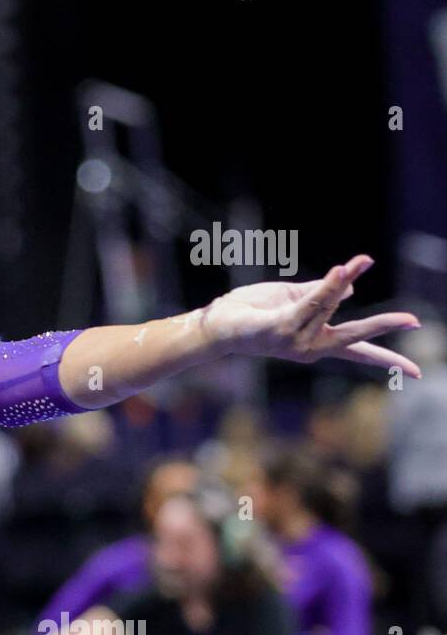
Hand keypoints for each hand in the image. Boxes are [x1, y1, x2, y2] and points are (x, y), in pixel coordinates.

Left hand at [199, 255, 421, 377]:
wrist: (216, 323)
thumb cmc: (251, 311)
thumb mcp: (292, 300)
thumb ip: (321, 295)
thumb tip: (352, 288)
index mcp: (315, 341)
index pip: (357, 351)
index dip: (387, 358)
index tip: (416, 373)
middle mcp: (309, 347)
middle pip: (355, 338)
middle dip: (384, 327)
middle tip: (415, 321)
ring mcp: (296, 341)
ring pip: (330, 304)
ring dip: (341, 279)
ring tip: (360, 261)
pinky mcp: (283, 328)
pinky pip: (313, 301)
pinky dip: (330, 284)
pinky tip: (344, 269)